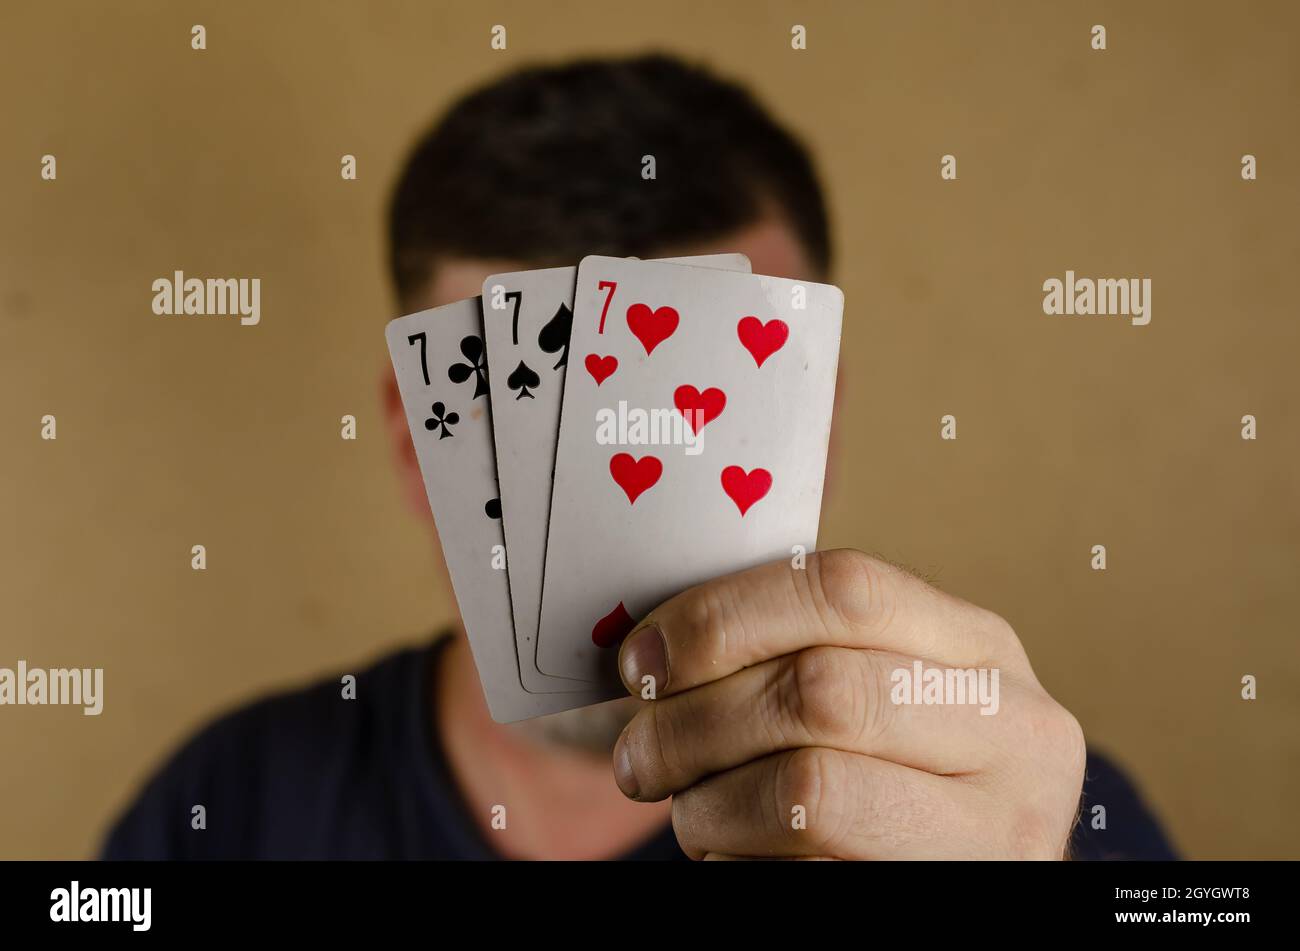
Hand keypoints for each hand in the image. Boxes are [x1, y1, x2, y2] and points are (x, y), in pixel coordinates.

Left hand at [612, 549, 1085, 858]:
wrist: (969, 870)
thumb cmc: (893, 766)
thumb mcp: (881, 685)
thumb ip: (797, 648)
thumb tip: (647, 649)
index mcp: (980, 647)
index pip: (844, 589)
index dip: (723, 616)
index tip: (643, 658)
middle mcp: (1013, 731)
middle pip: (819, 690)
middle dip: (696, 721)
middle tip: (638, 754)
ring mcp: (991, 831)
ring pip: (808, 791)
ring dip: (709, 803)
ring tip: (690, 810)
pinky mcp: (942, 896)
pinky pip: (804, 871)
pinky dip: (739, 860)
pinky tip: (738, 852)